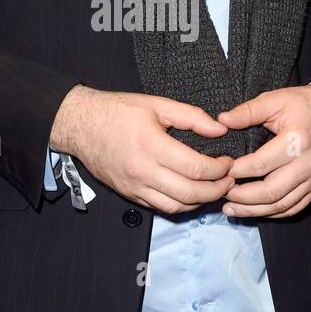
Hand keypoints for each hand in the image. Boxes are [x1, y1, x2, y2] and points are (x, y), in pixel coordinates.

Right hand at [49, 85, 234, 214]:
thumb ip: (192, 116)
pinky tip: (192, 194)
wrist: (80, 125)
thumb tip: (220, 129)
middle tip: (230, 180)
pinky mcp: (129, 194)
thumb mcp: (156, 104)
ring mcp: (135, 187)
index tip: (228, 162)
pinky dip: (180, 205)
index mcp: (152, 145)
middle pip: (190, 193)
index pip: (196, 168)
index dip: (219, 169)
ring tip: (215, 189)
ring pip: (176, 206)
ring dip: (201, 202)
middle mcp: (143, 171)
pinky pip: (160, 208)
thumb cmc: (117, 111)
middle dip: (217, 190)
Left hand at [217, 83, 310, 218]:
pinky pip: (293, 208)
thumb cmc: (303, 105)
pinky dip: (272, 213)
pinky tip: (254, 210)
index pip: (260, 164)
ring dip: (253, 211)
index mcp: (296, 141)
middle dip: (242, 197)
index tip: (221, 170)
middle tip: (222, 193)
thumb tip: (222, 121)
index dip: (236, 171)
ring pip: (281, 205)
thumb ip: (248, 111)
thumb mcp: (276, 99)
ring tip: (231, 209)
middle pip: (270, 191)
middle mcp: (307, 164)